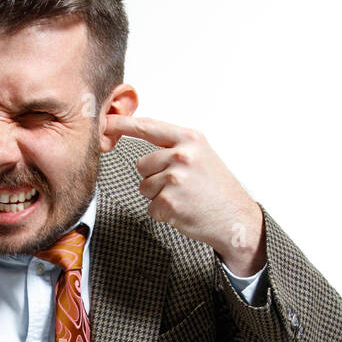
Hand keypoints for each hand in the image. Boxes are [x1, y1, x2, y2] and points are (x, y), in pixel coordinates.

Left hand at [105, 115, 265, 273]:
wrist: (236, 219)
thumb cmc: (218, 190)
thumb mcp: (202, 156)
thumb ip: (174, 146)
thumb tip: (143, 138)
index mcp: (190, 139)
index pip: (148, 127)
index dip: (123, 124)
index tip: (105, 122)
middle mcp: (182, 155)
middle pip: (142, 164)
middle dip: (155, 178)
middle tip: (182, 186)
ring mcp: (175, 178)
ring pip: (144, 187)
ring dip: (159, 197)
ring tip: (185, 198)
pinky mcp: (169, 201)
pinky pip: (151, 207)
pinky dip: (164, 214)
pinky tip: (184, 211)